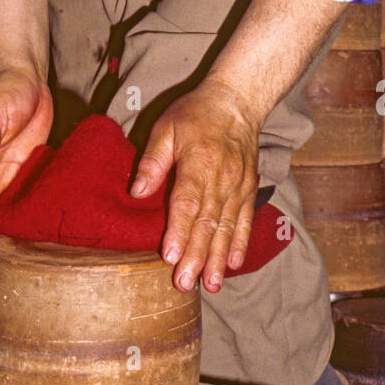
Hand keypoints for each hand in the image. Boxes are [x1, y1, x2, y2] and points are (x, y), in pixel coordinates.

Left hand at [129, 77, 261, 293]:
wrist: (237, 100)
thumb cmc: (195, 113)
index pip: (188, 203)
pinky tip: (232, 264)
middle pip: (208, 222)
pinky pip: (245, 219)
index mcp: (199, 163)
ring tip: (210, 284)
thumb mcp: (166, 127)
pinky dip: (239, 242)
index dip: (179, 232)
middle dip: (197, 256)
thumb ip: (152, 160)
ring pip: (227, 227)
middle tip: (185, 283)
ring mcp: (239, 185)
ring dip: (218, 257)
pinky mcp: (249, 188)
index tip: (171, 257)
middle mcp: (222, 178)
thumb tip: (136, 191)